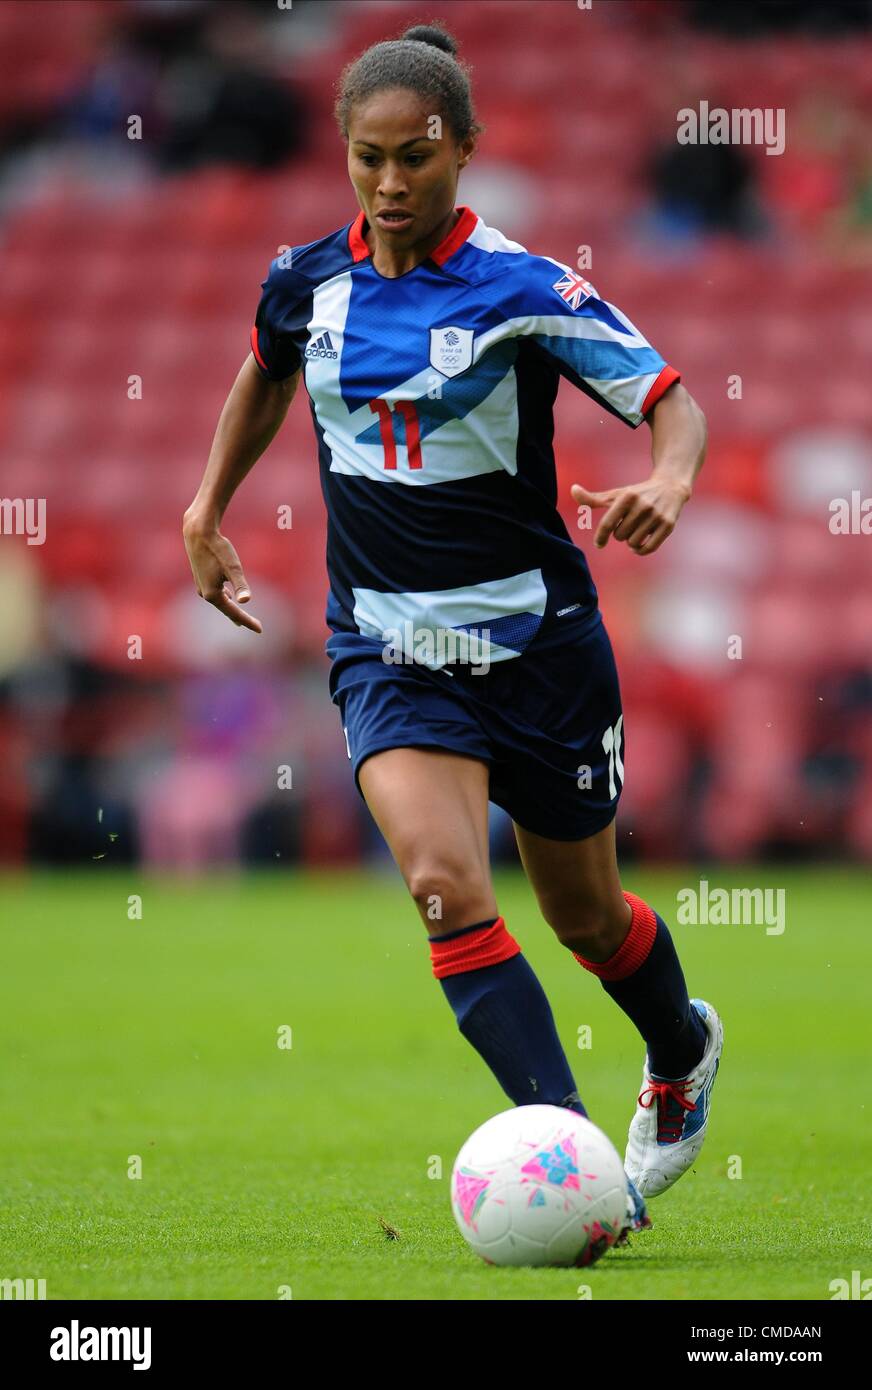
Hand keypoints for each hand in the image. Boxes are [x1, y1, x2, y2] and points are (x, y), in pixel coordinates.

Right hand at [183, 521, 262, 631]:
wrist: (198, 532)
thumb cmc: (218, 549)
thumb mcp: (233, 567)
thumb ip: (240, 585)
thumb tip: (246, 601)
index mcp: (212, 594)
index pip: (234, 612)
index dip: (248, 621)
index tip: (260, 630)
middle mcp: (204, 593)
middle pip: (227, 610)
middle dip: (241, 618)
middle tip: (257, 627)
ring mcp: (201, 586)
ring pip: (220, 602)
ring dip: (231, 609)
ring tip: (241, 620)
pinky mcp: (201, 577)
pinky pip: (216, 594)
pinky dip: (225, 599)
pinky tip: (229, 597)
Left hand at [570, 477, 690, 555]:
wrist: (670, 487)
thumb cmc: (636, 494)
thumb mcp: (616, 494)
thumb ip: (593, 498)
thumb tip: (572, 490)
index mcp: (627, 497)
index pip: (608, 523)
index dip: (601, 537)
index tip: (599, 544)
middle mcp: (643, 505)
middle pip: (620, 536)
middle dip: (620, 534)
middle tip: (627, 525)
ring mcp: (656, 516)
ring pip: (633, 543)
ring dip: (631, 542)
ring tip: (635, 531)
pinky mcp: (668, 525)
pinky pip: (648, 548)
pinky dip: (640, 551)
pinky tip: (638, 546)